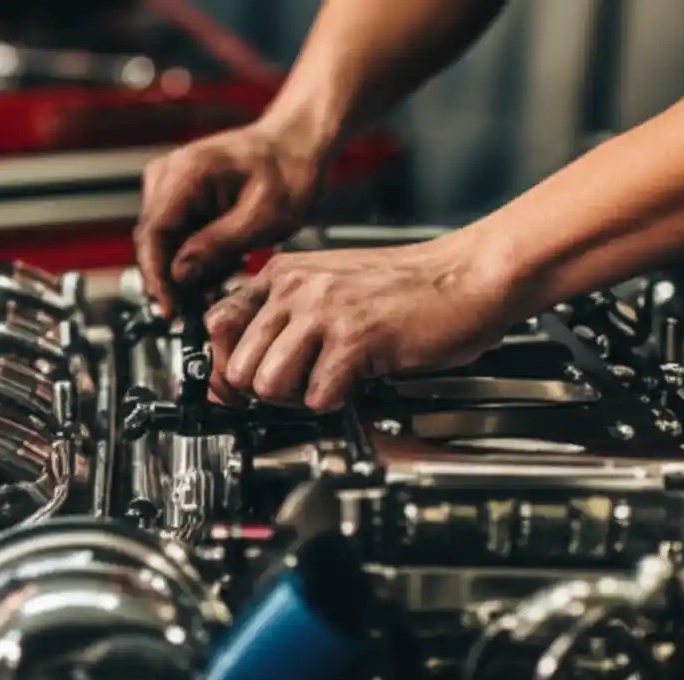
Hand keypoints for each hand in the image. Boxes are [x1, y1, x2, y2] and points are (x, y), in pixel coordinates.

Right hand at [134, 123, 325, 312]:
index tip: (171, 310)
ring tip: (232, 266)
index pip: (152, 233)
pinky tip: (228, 257)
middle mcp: (168, 174)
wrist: (296, 146)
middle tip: (206, 302)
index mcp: (187, 172)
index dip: (157, 277)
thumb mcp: (263, 217)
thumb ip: (218, 245)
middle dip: (177, 278)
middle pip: (153, 242)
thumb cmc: (288, 172)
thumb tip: (178, 275)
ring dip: (191, 268)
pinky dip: (197, 256)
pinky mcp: (177, 196)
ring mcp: (169, 183)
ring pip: (164, 244)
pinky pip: (175, 237)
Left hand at [204, 233, 529, 410]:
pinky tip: (356, 382)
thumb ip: (288, 314)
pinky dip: (335, 402)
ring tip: (327, 384)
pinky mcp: (356, 338)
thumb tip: (247, 364)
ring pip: (267, 383)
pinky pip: (316, 395)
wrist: (468, 275)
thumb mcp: (332, 285)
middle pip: (237, 366)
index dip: (224, 365)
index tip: (241, 384)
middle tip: (298, 387)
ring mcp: (324, 311)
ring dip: (295, 398)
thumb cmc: (408, 287)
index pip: (215, 324)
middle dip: (264, 391)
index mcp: (284, 274)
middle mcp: (297, 288)